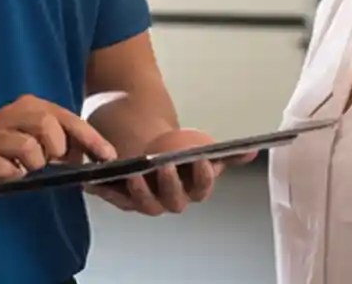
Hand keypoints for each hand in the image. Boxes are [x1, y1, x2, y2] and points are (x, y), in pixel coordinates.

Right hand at [0, 94, 117, 194]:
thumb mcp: (29, 138)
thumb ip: (57, 141)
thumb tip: (89, 153)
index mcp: (29, 105)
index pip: (68, 118)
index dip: (91, 138)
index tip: (108, 155)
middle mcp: (14, 113)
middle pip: (49, 126)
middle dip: (56, 149)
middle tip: (48, 160)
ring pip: (31, 148)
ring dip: (33, 163)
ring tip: (21, 165)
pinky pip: (10, 169)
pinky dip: (13, 175)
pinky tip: (4, 171)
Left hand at [84, 128, 256, 215]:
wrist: (150, 149)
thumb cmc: (179, 152)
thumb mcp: (201, 148)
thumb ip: (226, 153)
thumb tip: (252, 151)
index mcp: (194, 190)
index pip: (203, 187)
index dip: (202, 175)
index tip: (198, 158)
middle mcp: (172, 201)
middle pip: (173, 201)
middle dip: (169, 184)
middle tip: (163, 164)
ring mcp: (147, 202)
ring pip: (145, 204)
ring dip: (139, 192)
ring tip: (133, 174)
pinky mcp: (124, 199)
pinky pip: (116, 198)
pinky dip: (107, 190)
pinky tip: (99, 178)